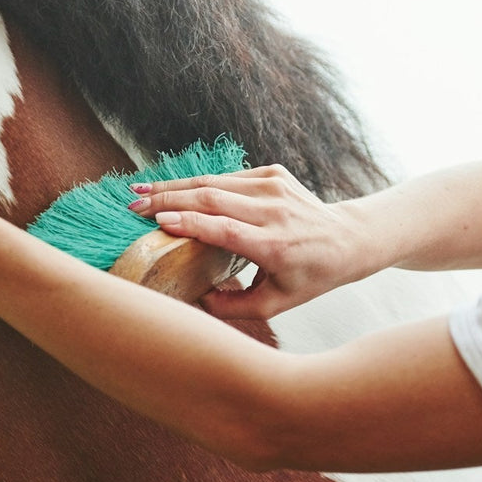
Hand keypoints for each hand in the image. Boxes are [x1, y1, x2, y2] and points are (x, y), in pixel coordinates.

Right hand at [129, 165, 376, 317]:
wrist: (348, 239)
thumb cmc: (309, 276)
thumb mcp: (275, 304)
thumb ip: (231, 308)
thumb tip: (194, 299)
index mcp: (275, 246)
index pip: (225, 228)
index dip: (189, 222)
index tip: (156, 222)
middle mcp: (275, 212)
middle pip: (212, 197)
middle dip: (167, 200)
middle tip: (132, 207)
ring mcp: (274, 186)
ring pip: (214, 182)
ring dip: (173, 186)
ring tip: (140, 192)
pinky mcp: (272, 173)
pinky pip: (226, 178)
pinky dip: (195, 183)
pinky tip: (170, 188)